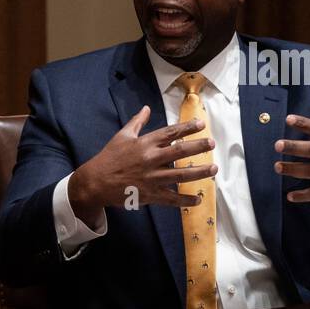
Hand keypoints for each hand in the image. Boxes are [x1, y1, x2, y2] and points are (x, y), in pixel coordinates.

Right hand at [69, 105, 217, 225]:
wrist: (95, 182)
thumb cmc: (108, 158)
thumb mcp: (122, 136)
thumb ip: (137, 122)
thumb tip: (147, 108)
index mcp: (145, 143)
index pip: (170, 132)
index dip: (187, 127)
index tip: (201, 124)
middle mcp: (151, 159)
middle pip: (180, 151)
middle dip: (199, 147)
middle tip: (212, 144)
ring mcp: (152, 178)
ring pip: (181, 174)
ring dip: (200, 172)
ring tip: (213, 169)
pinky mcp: (150, 194)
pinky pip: (172, 198)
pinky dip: (185, 200)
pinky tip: (198, 199)